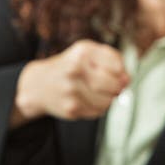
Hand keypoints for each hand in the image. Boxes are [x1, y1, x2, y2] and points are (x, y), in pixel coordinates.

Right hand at [15, 40, 129, 120]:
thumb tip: (127, 80)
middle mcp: (75, 69)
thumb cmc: (69, 66)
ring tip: (100, 93)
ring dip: (110, 99)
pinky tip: (89, 100)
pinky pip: (97, 112)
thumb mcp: (87, 53)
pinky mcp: (70, 108)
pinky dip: (99, 108)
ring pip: (107, 101)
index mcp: (83, 52)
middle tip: (115, 87)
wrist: (37, 84)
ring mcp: (72, 90)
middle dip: (118, 87)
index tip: (118, 72)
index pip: (116, 64)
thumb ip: (111, 61)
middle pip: (113, 84)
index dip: (121, 71)